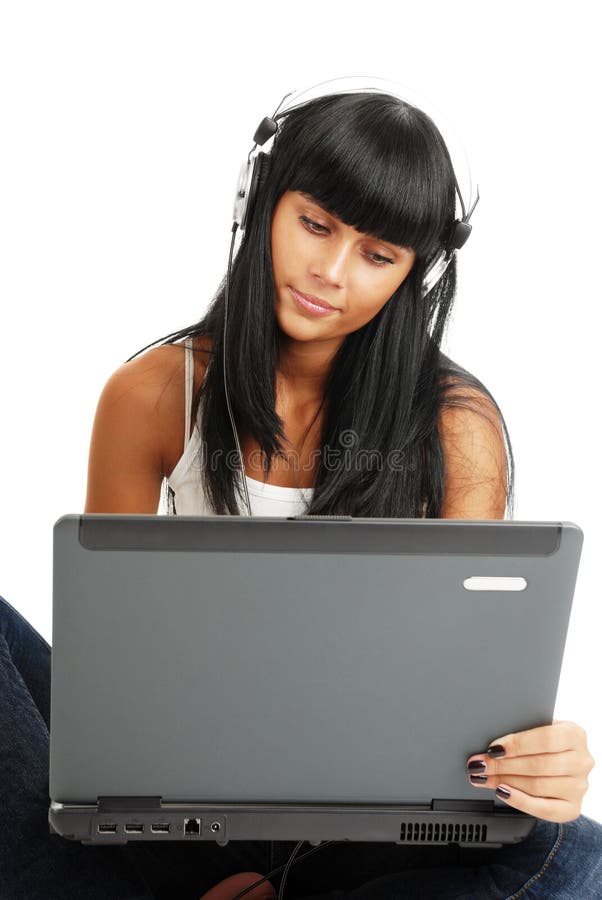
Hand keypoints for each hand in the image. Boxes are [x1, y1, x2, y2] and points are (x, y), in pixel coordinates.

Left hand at [466, 720, 594, 822]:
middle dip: (503, 765)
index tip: (492, 749)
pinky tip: (502, 792)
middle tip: (480, 764)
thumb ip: (523, 732)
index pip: (545, 739)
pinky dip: (519, 801)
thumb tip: (492, 743)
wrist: (563, 761)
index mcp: (574, 734)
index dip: (516, 744)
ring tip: (484, 777)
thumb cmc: (545, 742)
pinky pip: (544, 809)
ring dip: (505, 781)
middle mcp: (581, 761)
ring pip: (537, 786)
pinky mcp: (572, 808)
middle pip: (538, 765)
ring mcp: (578, 786)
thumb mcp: (539, 728)